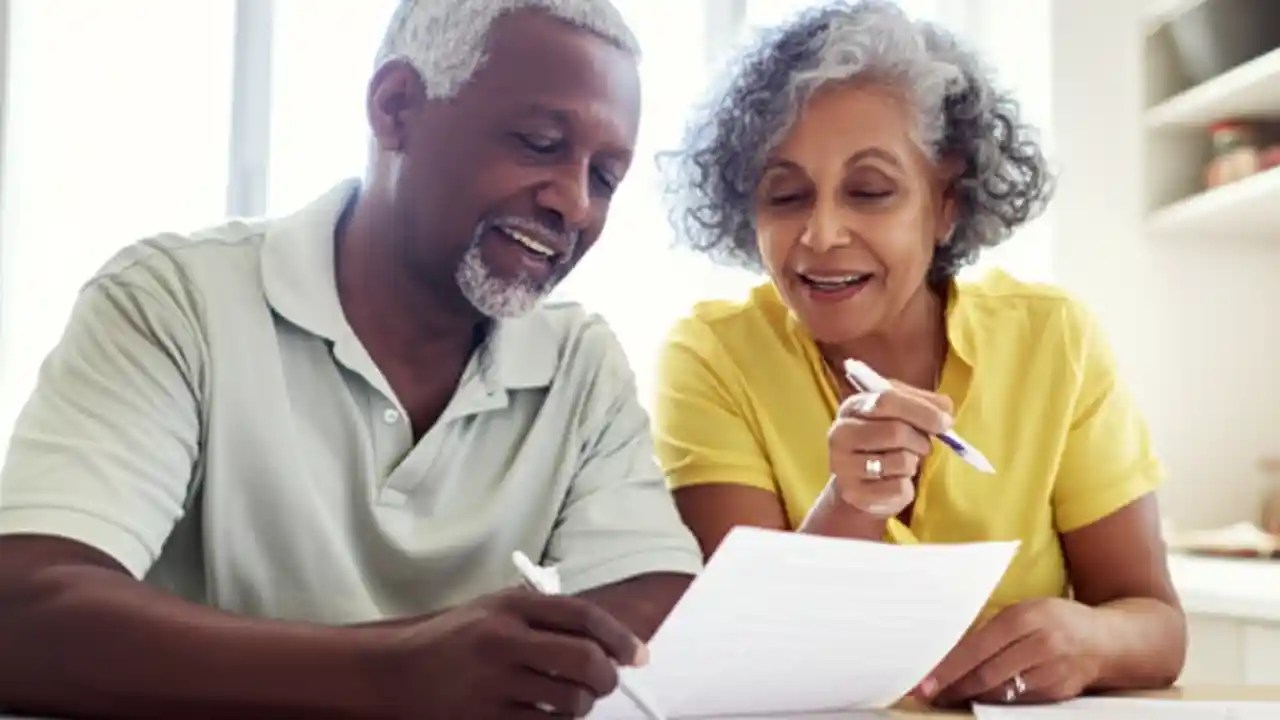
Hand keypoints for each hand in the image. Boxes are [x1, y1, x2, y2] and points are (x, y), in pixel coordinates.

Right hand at [375, 589, 644, 718]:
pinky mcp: (486, 719)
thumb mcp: (493, 610)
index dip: (618, 636)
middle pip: (584, 659)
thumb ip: (543, 617)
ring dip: (582, 704)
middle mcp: (504, 640)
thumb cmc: (453, 639)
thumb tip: (607, 641)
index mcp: (510, 607)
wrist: (394, 671)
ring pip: (571, 700)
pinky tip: (549, 716)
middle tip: (606, 681)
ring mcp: (494, 682)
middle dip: (607, 676)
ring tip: (572, 700)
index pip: (581, 615)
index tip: (636, 654)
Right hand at [827, 381, 952, 517]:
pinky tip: (894, 481)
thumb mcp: (903, 414)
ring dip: (912, 463)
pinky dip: (905, 485)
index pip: (887, 400)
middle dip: (920, 440)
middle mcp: (840, 433)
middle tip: (923, 446)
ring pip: (900, 461)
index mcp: (853, 406)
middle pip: (895, 431)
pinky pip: (897, 487)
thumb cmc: (886, 442)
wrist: (863, 484)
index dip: (921, 410)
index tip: (945, 421)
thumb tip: (945, 408)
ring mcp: (843, 464)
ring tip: (903, 463)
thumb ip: (925, 403)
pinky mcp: (853, 493)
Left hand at [918, 598, 1104, 707]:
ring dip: (971, 696)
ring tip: (948, 696)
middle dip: (953, 687)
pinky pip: (1020, 701)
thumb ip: (992, 629)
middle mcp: (1041, 643)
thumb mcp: (1025, 611)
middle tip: (929, 695)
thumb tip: (949, 652)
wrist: (1108, 640)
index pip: (977, 646)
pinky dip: (996, 701)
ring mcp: (1053, 671)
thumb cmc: (1056, 621)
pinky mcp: (1060, 691)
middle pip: (987, 673)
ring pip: (1002, 691)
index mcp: (1026, 617)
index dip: (948, 667)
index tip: (925, 681)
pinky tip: (979, 699)